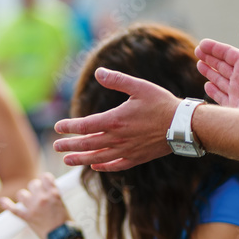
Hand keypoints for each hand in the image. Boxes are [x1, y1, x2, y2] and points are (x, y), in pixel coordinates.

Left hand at [0, 174, 71, 238]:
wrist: (63, 238)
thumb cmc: (66, 224)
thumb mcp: (63, 205)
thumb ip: (54, 197)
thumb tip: (47, 193)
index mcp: (54, 194)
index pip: (45, 177)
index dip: (43, 179)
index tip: (43, 182)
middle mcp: (43, 198)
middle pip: (32, 184)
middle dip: (34, 189)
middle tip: (37, 195)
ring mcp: (33, 207)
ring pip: (21, 194)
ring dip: (24, 197)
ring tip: (27, 201)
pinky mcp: (27, 217)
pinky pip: (13, 209)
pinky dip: (7, 205)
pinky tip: (2, 201)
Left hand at [53, 67, 179, 170]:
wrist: (183, 126)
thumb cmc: (162, 103)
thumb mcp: (139, 87)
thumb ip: (117, 80)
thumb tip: (98, 72)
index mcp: (115, 120)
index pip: (85, 126)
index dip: (69, 127)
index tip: (58, 127)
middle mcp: (118, 138)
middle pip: (88, 144)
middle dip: (69, 145)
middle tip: (56, 147)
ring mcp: (127, 151)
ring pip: (98, 157)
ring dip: (81, 159)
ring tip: (67, 161)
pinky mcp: (136, 158)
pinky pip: (116, 165)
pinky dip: (104, 166)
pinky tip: (96, 166)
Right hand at [194, 23, 238, 109]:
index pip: (227, 54)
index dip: (215, 48)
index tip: (202, 44)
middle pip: (221, 65)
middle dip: (209, 58)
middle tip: (197, 51)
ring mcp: (236, 92)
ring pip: (219, 79)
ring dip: (209, 72)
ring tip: (199, 65)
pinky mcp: (233, 106)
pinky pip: (220, 96)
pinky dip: (212, 91)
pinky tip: (207, 85)